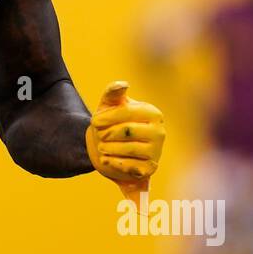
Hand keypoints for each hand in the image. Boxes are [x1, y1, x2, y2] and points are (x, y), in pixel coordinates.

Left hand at [85, 81, 164, 201]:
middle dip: (106, 133)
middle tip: (99, 135)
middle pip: (125, 131)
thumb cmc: (112, 122)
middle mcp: (159, 131)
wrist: (114, 148)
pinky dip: (112, 162)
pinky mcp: (150, 168)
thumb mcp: (109, 106)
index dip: (106, 117)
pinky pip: (128, 166)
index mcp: (152, 113)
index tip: (94, 121)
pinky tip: (107, 158)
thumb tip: (123, 84)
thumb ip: (113, 92)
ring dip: (107, 148)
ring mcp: (156, 151)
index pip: (126, 112)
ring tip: (102, 146)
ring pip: (126, 149)